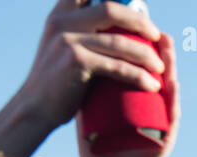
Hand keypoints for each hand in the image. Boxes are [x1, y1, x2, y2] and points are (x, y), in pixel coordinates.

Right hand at [12, 0, 164, 137]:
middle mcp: (62, 21)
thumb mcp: (65, 46)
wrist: (35, 107)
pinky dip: (139, 76)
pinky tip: (153, 85)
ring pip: (119, 42)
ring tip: (161, 67)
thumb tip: (121, 27)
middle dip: (140, 21)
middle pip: (111, 9)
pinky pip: (118, 66)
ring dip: (146, 55)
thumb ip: (84, 32)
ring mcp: (68, 40)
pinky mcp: (76, 62)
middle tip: (158, 36)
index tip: (140, 12)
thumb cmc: (58, 80)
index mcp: (61, 14)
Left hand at [75, 31, 178, 156]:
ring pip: (169, 91)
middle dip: (159, 51)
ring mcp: (162, 124)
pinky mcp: (166, 140)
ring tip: (167, 48)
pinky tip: (172, 83)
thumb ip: (92, 87)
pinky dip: (173, 100)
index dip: (140, 49)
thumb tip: (77, 57)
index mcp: (137, 102)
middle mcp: (153, 110)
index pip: (141, 70)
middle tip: (156, 29)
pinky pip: (172, 116)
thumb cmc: (99, 148)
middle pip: (158, 75)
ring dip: (170, 69)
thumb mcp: (93, 110)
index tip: (134, 27)